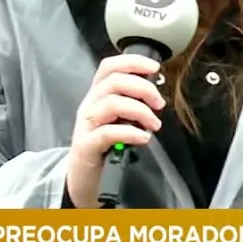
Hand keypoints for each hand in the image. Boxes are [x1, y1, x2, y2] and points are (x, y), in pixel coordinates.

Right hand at [65, 54, 165, 208]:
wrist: (83, 179)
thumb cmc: (104, 147)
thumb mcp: (117, 120)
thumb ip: (131, 104)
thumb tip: (155, 93)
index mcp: (97, 95)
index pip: (109, 67)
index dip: (132, 62)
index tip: (154, 68)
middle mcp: (89, 105)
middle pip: (114, 82)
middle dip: (143, 89)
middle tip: (159, 104)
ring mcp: (86, 125)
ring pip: (112, 104)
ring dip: (140, 111)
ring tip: (154, 125)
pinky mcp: (86, 145)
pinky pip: (108, 132)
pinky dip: (130, 133)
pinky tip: (143, 138)